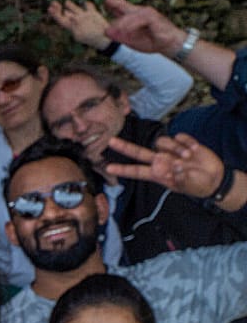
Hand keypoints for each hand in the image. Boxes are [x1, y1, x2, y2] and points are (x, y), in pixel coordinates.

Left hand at [48, 0, 110, 49]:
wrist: (104, 39)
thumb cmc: (91, 38)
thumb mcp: (81, 34)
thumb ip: (76, 25)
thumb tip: (72, 17)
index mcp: (71, 27)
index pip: (60, 19)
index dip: (54, 14)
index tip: (50, 8)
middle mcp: (77, 21)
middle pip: (65, 14)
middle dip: (58, 8)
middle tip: (53, 3)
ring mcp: (85, 17)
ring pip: (76, 10)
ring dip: (70, 5)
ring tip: (66, 2)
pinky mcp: (94, 14)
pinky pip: (89, 7)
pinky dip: (88, 5)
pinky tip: (86, 3)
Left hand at [103, 0, 186, 55]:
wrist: (169, 45)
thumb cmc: (151, 41)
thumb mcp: (131, 40)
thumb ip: (119, 36)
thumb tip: (106, 31)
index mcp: (136, 17)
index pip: (124, 8)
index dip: (114, 4)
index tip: (106, 0)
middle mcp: (142, 12)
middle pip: (126, 7)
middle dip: (116, 4)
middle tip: (107, 1)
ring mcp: (148, 13)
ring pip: (131, 15)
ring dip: (121, 23)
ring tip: (112, 29)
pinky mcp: (154, 18)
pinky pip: (140, 20)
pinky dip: (132, 25)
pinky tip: (125, 30)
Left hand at [105, 133, 224, 198]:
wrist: (214, 179)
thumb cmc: (197, 185)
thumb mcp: (187, 185)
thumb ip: (180, 176)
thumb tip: (175, 166)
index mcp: (157, 174)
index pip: (136, 171)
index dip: (123, 169)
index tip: (108, 168)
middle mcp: (161, 161)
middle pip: (139, 152)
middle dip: (125, 147)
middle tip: (110, 141)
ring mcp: (171, 152)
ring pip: (162, 142)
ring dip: (175, 148)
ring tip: (188, 158)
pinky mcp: (183, 143)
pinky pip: (179, 136)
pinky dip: (187, 143)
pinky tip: (195, 151)